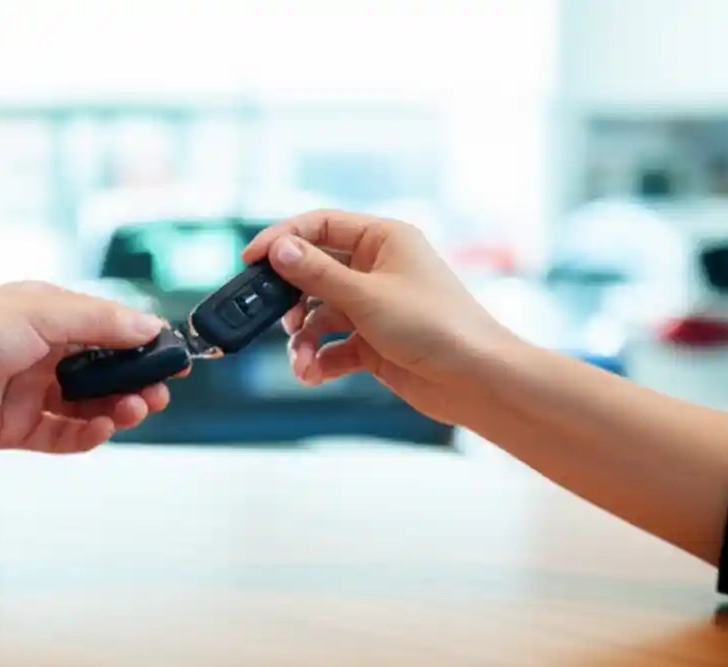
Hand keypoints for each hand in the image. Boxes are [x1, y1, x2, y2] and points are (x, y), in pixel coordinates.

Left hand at [0, 281, 173, 451]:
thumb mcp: (41, 311)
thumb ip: (100, 321)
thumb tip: (148, 325)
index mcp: (48, 316)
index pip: (109, 330)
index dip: (142, 345)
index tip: (172, 359)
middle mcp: (43, 353)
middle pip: (105, 372)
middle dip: (135, 382)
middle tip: (156, 393)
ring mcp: (31, 392)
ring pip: (89, 406)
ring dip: (116, 409)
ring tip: (131, 410)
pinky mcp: (19, 428)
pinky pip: (63, 436)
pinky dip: (86, 435)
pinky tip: (100, 429)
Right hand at [242, 210, 521, 423]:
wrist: (475, 381)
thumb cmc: (436, 327)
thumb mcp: (366, 296)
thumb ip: (317, 273)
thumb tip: (278, 249)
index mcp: (383, 239)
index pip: (320, 225)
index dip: (283, 239)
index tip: (251, 259)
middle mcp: (377, 268)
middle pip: (314, 272)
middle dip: (292, 300)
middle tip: (278, 318)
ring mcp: (375, 306)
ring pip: (320, 314)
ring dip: (304, 339)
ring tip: (301, 361)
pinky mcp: (375, 341)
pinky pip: (334, 344)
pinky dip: (320, 359)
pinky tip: (314, 374)